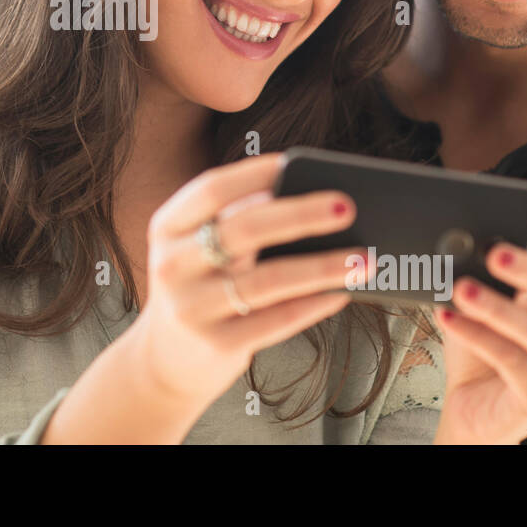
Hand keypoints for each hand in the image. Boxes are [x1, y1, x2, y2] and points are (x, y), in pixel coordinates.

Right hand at [131, 152, 370, 408]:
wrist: (162, 363)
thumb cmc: (198, 289)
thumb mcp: (198, 250)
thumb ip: (236, 222)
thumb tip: (310, 198)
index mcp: (168, 227)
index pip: (212, 189)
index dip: (255, 174)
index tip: (298, 163)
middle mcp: (173, 265)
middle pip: (243, 230)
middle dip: (300, 215)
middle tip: (347, 207)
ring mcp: (192, 308)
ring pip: (267, 280)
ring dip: (322, 267)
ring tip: (364, 259)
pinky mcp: (216, 345)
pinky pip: (276, 320)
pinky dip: (313, 304)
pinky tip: (340, 293)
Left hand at [432, 197, 526, 443]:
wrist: (472, 408)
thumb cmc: (481, 347)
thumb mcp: (484, 300)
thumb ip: (488, 270)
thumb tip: (470, 231)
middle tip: (493, 251)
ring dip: (498, 307)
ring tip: (461, 288)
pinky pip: (513, 363)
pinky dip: (480, 337)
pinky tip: (450, 319)